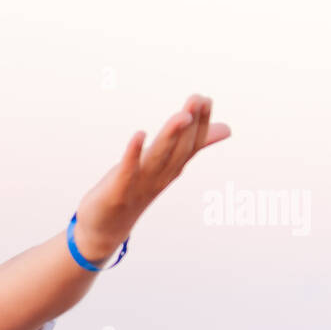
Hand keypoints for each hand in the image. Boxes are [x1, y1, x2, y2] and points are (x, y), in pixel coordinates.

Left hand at [74, 94, 230, 254]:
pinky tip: (139, 134)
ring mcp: (139, 186)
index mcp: (170, 171)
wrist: (104, 231)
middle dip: (190, 125)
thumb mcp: (162, 167)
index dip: (200, 125)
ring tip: (182, 114)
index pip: (191, 146)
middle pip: (179, 150)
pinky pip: (127, 171)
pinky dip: (133, 153)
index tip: (207, 100)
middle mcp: (159, 178)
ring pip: (159, 158)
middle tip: (198, 98)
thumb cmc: (132, 193)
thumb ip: (189, 147)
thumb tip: (226, 129)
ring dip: (171, 136)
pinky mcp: (117, 191)